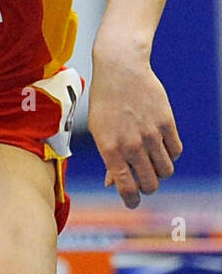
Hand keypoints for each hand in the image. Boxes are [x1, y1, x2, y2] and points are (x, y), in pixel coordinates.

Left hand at [88, 50, 181, 207]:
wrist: (120, 70)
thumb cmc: (105, 102)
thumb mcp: (98, 131)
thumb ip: (108, 158)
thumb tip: (111, 183)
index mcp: (110, 149)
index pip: (126, 187)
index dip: (131, 200)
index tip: (132, 203)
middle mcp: (131, 145)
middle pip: (150, 183)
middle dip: (147, 188)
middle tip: (143, 183)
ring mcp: (151, 134)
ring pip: (166, 171)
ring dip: (160, 173)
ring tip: (152, 166)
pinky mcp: (166, 123)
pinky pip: (175, 151)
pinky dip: (170, 155)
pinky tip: (161, 150)